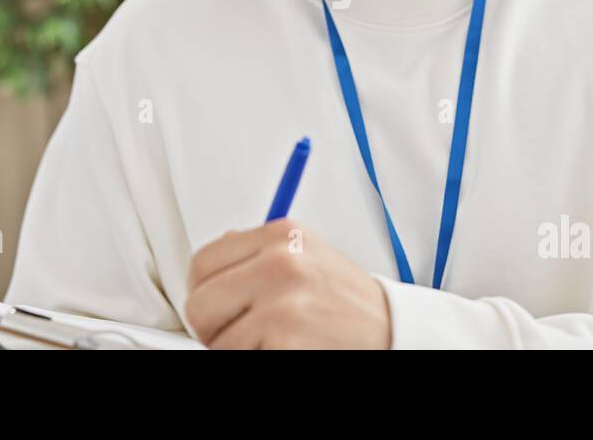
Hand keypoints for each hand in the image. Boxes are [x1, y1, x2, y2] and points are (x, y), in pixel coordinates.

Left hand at [184, 219, 391, 348]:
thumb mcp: (305, 254)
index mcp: (279, 233)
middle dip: (214, 327)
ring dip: (239, 348)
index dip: (205, 293)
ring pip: (217, 340)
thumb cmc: (346, 300)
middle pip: (199, 304)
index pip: (201, 263)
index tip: (222, 308)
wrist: (392, 330)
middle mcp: (280, 261)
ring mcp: (283, 301)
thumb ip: (256, 255)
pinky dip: (260, 358)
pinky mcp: (286, 338)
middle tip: (243, 333)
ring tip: (275, 340)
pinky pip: (240, 358)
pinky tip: (288, 349)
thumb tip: (206, 270)